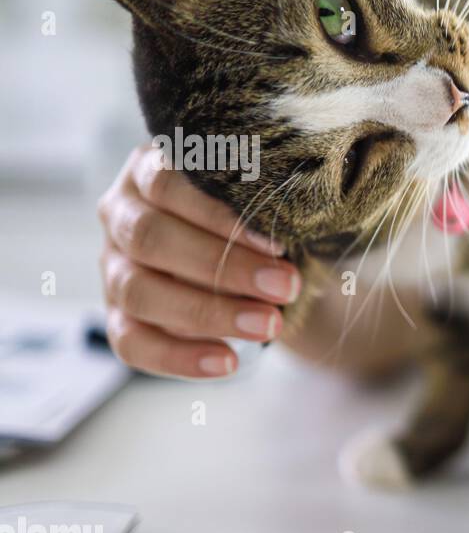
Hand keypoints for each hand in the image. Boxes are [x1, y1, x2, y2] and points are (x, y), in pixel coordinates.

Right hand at [97, 144, 300, 377]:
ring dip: (208, 312)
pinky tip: (229, 362)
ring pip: (139, 291)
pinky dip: (180, 357)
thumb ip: (264, 209)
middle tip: (285, 286)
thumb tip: (292, 223)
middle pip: (151, 237)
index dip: (221, 216)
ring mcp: (113, 267)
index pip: (169, 184)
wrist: (262, 270)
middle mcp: (121, 214)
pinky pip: (133, 343)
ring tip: (269, 324)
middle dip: (222, 265)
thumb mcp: (265, 208)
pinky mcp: (118, 316)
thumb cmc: (261, 225)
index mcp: (150, 170)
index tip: (278, 243)